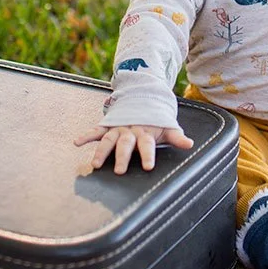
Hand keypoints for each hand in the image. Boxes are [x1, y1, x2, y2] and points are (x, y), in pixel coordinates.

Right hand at [73, 125, 193, 173]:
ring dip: (101, 151)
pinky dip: (86, 135)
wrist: (143, 97)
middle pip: (126, 144)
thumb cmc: (155, 120)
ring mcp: (118, 127)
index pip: (147, 145)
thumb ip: (177, 137)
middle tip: (119, 172)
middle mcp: (130, 130)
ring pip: (109, 139)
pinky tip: (77, 142)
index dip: (148, 155)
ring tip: (95, 164)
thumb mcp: (167, 127)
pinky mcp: (108, 125)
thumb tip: (190, 144)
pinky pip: (96, 130)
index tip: (148, 167)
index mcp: (146, 132)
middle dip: (122, 157)